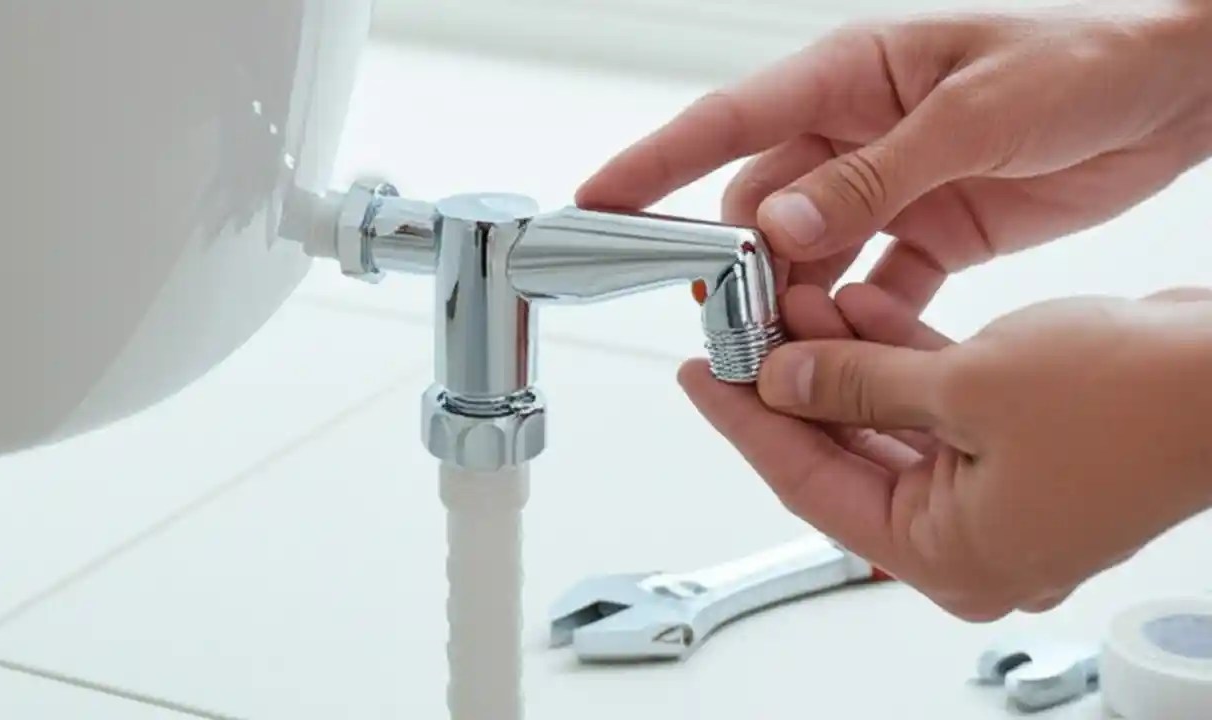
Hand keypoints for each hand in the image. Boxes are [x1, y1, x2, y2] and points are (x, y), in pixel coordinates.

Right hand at [579, 2, 1211, 310]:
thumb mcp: (975, 115)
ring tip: (796, 345)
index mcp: (851, 77)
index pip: (726, 122)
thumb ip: (874, 176)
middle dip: (742, 267)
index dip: (652, 166)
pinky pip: (874, 284)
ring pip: (810, 256)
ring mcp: (890, 186)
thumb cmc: (1086, 62)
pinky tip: (865, 342)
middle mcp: (857, 133)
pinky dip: (863, 318)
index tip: (595, 204)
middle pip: (762, 208)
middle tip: (735, 321)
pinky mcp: (932, 231)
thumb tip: (782, 225)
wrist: (1179, 95)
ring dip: (800, 302)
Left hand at [681, 285, 1211, 619]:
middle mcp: (971, 536)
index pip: (811, 486)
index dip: (746, 426)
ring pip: (885, 423)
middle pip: (844, 456)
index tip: (703, 378)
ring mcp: (996, 492)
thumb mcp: (966, 387)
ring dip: (839, 361)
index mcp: (952, 557)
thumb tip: (786, 381)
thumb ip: (859, 384)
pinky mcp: (1017, 446)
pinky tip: (852, 307)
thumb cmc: (1140, 404)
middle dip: (790, 385)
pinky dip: (894, 357)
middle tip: (738, 333)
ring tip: (787, 304)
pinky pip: (932, 404)